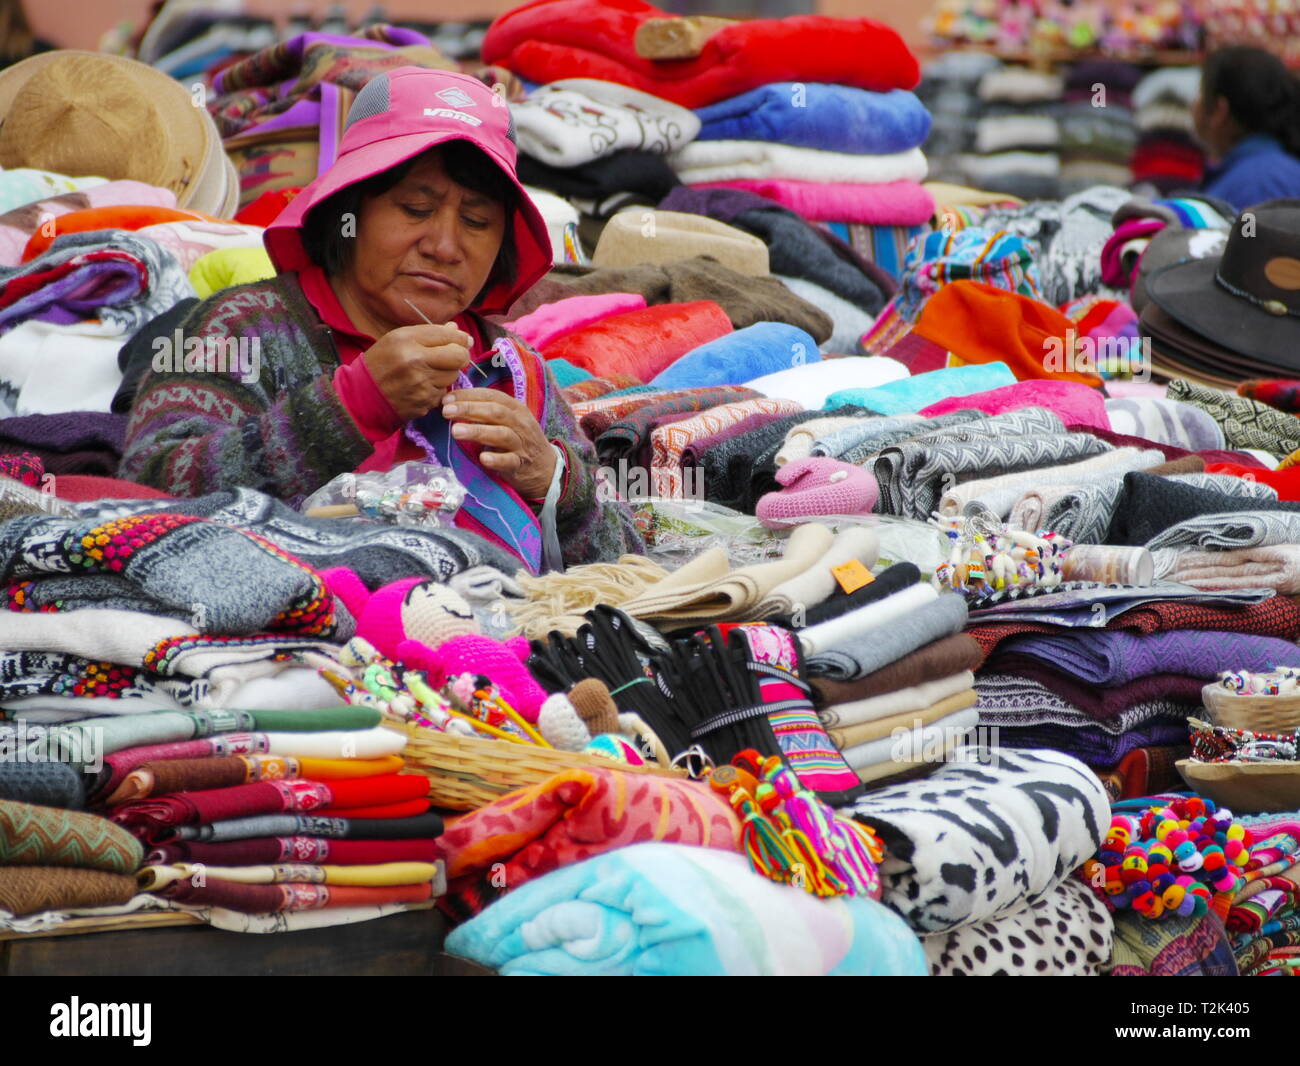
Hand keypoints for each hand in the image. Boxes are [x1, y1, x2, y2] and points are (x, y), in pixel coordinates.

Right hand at [363, 323, 472, 420]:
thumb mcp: (398, 340)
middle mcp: (414, 360)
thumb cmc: (381, 363)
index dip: (461, 338)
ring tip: (430, 372)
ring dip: (448, 373)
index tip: (463, 341)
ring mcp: (421, 384)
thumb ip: (429, 333)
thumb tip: (457, 328)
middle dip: (461, 356)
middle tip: (455, 357)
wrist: (362, 395)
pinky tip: (422, 387)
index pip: (447, 335)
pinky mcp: (424, 402)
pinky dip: (438, 389)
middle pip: (459, 356)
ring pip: (453, 375)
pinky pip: (444, 392)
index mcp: (406, 339)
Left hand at [440, 388, 557, 500]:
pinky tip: (482, 459)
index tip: (447, 399)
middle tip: (446, 411)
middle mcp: (520, 423)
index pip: (491, 396)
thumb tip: (453, 403)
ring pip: (501, 434)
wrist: (545, 468)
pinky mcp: (521, 464)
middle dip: (469, 409)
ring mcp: (521, 444)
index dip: (469, 395)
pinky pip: (509, 461)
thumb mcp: (508, 421)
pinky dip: (496, 459)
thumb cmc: (518, 440)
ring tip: (456, 431)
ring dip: (478, 431)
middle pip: (495, 412)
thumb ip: (487, 412)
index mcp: (515, 408)